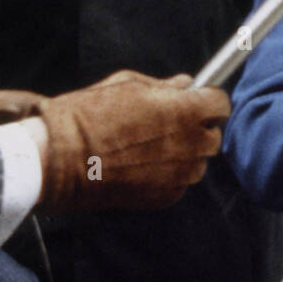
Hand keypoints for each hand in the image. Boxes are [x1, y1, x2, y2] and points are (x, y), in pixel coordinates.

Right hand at [37, 70, 229, 213]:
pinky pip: (180, 183)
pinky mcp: (167, 197)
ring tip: (151, 148)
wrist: (61, 159)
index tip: (197, 101)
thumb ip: (163, 86)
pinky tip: (141, 167)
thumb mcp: (127, 85)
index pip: (221, 103)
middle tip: (172, 124)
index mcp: (187, 110)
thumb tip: (185, 84)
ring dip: (185, 154)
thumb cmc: (90, 115)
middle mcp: (192, 144)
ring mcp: (181, 174)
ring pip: (198, 162)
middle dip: (198, 128)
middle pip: (213, 136)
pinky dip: (169, 175)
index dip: (208, 101)